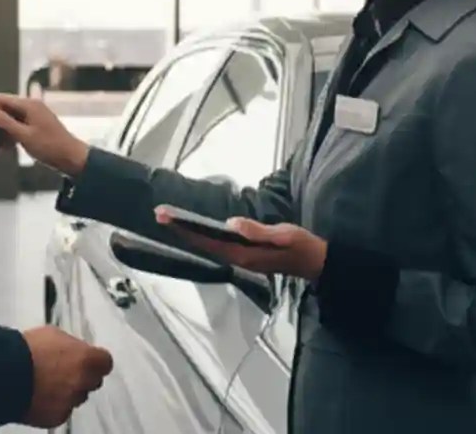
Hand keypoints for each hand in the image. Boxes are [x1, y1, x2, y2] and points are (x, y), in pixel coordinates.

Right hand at [0, 94, 90, 176]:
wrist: (73, 159)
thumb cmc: (49, 147)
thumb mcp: (22, 135)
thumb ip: (1, 121)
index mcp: (28, 104)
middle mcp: (31, 106)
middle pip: (4, 108)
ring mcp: (35, 115)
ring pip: (10, 118)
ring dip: (2, 131)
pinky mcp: (37, 125)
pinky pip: (18, 125)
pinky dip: (11, 134)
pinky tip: (8, 147)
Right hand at [20, 325, 114, 427]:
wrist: (3, 374)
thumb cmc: (27, 348)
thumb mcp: (53, 334)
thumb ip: (70, 345)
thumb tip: (75, 351)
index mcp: (86, 359)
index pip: (106, 362)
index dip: (96, 361)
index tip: (87, 360)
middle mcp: (83, 382)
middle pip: (93, 381)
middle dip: (83, 376)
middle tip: (65, 372)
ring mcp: (70, 402)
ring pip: (77, 397)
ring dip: (68, 391)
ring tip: (47, 384)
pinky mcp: (57, 417)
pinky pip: (61, 411)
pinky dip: (53, 405)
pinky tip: (38, 396)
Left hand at [156, 208, 328, 279]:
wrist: (315, 262)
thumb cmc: (301, 246)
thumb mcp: (284, 235)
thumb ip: (258, 231)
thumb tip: (231, 224)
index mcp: (243, 254)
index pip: (206, 240)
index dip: (185, 228)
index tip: (167, 217)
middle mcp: (236, 258)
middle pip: (202, 243)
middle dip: (180, 229)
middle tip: (159, 213)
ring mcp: (240, 258)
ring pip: (207, 245)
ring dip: (189, 232)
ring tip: (171, 220)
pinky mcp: (244, 254)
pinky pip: (216, 245)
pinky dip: (202, 235)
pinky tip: (196, 229)